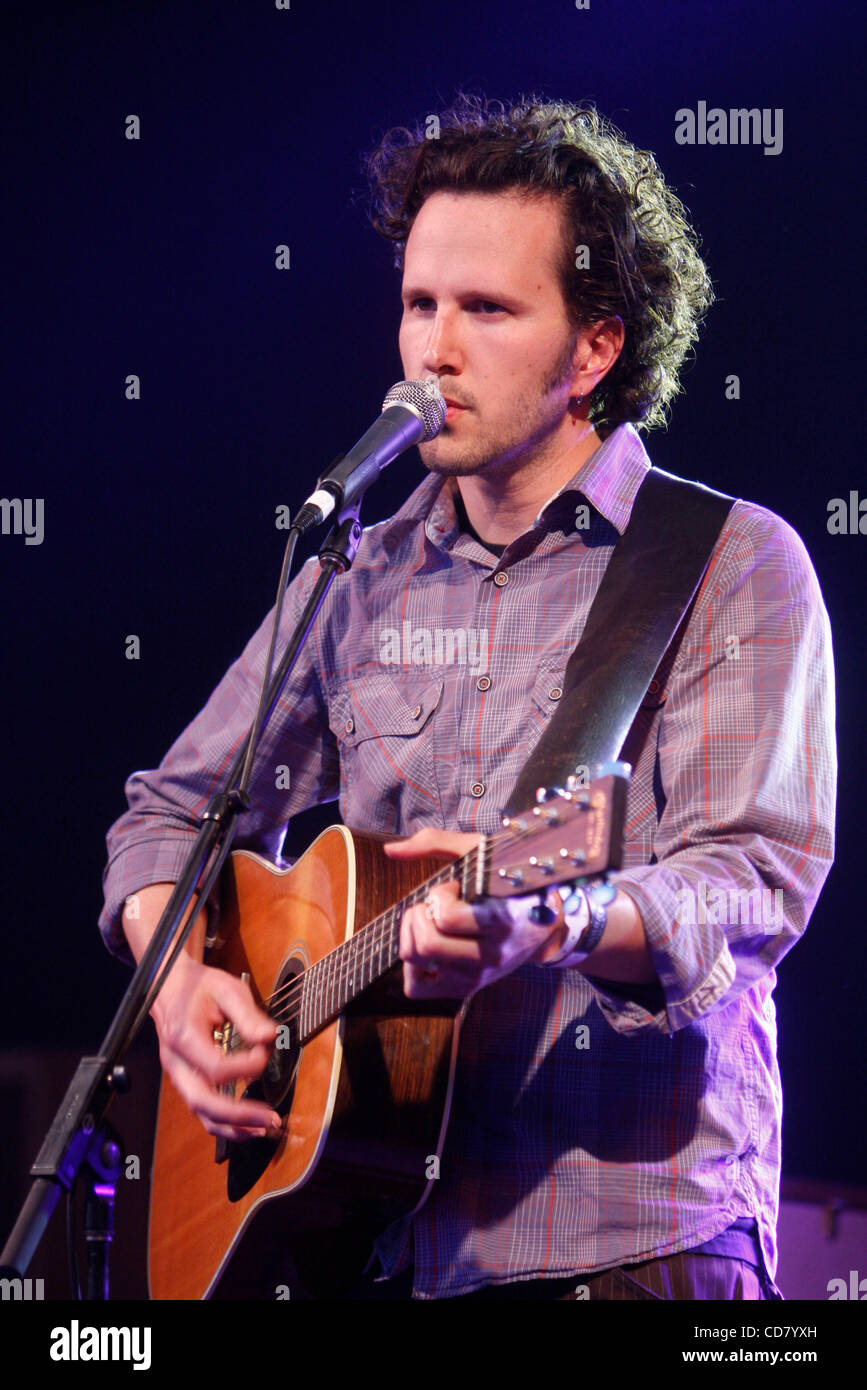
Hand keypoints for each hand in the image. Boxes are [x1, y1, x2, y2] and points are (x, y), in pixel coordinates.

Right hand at [151, 954, 281, 1141]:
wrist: (171, 986)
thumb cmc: (200, 986)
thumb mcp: (227, 989)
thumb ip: (249, 1015)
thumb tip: (270, 1038)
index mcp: (183, 1037)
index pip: (217, 1067)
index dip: (247, 1065)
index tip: (267, 1048)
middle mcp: (176, 1062)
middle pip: (203, 1101)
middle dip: (239, 1115)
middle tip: (271, 1118)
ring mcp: (178, 1075)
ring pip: (200, 1113)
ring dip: (233, 1126)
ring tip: (263, 1128)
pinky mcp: (185, 1081)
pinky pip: (202, 1109)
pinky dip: (225, 1123)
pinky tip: (247, 1127)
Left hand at [384, 829, 563, 998]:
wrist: (543, 929)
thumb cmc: (508, 883)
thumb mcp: (484, 853)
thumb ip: (437, 842)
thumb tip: (391, 850)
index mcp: (504, 919)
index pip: (447, 917)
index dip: (439, 895)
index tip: (454, 887)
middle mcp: (492, 955)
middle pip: (427, 944)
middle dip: (419, 915)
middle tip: (436, 905)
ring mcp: (478, 977)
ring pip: (416, 961)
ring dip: (412, 933)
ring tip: (431, 922)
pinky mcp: (465, 989)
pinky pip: (415, 987)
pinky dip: (411, 964)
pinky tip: (428, 945)